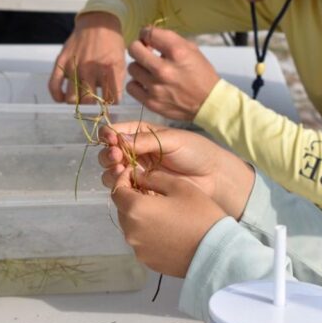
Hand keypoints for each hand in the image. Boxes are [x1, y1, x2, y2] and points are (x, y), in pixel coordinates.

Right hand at [48, 12, 126, 103]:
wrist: (99, 23)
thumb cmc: (112, 44)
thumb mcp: (121, 62)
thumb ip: (116, 83)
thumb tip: (110, 103)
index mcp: (109, 68)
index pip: (111, 99)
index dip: (111, 104)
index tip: (109, 102)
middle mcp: (90, 68)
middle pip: (89, 102)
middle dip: (93, 105)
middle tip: (94, 100)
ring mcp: (74, 65)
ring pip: (72, 98)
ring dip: (77, 101)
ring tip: (81, 96)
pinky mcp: (61, 62)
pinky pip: (54, 86)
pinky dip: (58, 96)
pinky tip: (63, 97)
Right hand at [98, 122, 254, 219]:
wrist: (214, 177)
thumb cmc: (196, 152)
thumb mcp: (171, 140)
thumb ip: (145, 140)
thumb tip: (118, 139)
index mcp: (141, 134)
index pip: (114, 132)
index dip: (108, 135)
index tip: (110, 139)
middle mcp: (135, 152)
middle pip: (108, 153)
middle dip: (108, 154)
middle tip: (117, 157)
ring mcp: (137, 172)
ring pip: (112, 172)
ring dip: (110, 171)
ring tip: (121, 170)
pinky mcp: (142, 190)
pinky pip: (123, 189)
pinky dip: (120, 186)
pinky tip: (127, 183)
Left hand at [111, 168, 226, 277]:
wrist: (216, 253)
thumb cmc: (200, 215)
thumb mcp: (179, 186)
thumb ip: (154, 178)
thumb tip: (139, 177)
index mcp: (136, 209)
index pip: (116, 191)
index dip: (123, 180)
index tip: (135, 175)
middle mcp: (130, 231)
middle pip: (122, 210)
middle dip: (131, 198)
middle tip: (150, 192)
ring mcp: (138, 249)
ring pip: (130, 226)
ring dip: (139, 216)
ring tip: (160, 212)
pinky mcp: (147, 261)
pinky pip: (140, 241)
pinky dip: (146, 233)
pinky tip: (165, 230)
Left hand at [127, 27, 219, 120]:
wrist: (208, 102)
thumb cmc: (201, 73)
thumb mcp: (192, 49)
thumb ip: (170, 40)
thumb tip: (148, 34)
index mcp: (177, 52)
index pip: (149, 34)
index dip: (146, 33)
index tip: (148, 37)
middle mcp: (164, 69)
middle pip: (134, 50)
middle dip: (138, 47)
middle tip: (144, 52)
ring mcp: (156, 87)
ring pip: (132, 68)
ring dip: (139, 67)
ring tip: (148, 70)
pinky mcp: (151, 102)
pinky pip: (131, 87)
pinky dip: (136, 83)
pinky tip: (145, 83)